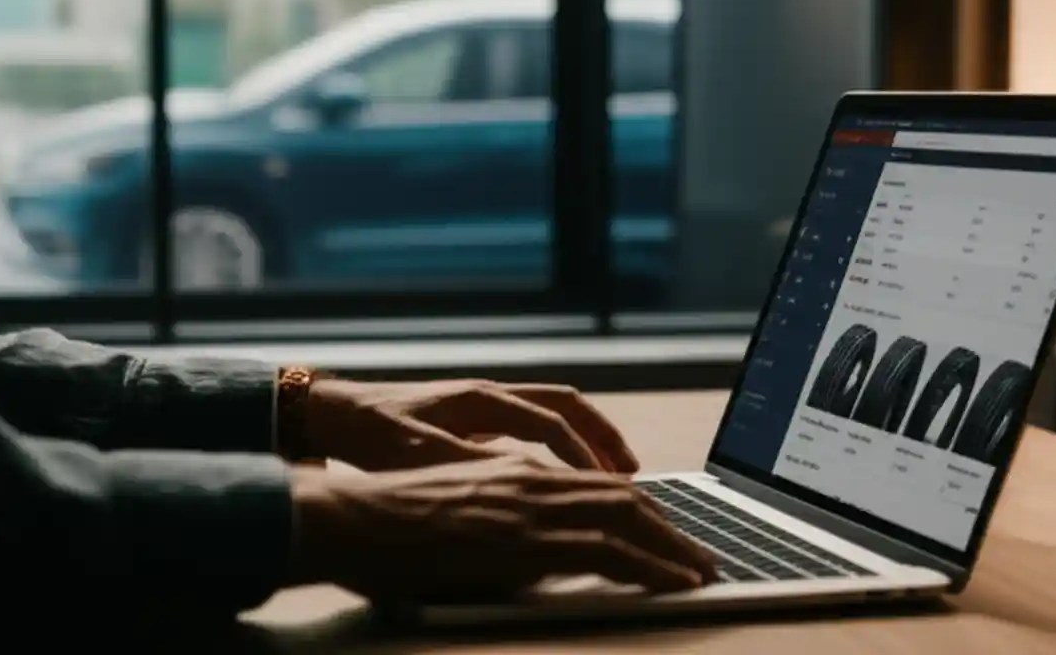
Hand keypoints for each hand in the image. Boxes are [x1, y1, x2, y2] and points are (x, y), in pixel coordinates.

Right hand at [285, 456, 718, 600]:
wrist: (352, 517)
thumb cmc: (390, 525)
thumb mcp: (458, 517)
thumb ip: (503, 531)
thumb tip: (538, 561)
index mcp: (517, 474)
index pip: (597, 488)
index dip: (641, 511)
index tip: (669, 535)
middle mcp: (533, 480)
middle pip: (623, 498)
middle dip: (670, 529)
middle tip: (702, 556)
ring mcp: (532, 505)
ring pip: (626, 518)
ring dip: (673, 546)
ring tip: (703, 571)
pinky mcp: (525, 537)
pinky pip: (606, 549)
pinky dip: (650, 564)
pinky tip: (675, 581)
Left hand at [291, 379, 639, 472]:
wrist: (337, 413)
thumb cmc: (373, 435)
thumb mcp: (418, 454)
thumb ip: (468, 465)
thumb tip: (517, 477)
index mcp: (481, 400)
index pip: (550, 424)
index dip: (581, 456)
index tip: (606, 485)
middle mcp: (490, 393)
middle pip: (565, 403)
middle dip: (602, 435)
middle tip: (631, 470)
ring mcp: (484, 402)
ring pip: (552, 409)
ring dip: (585, 436)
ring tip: (611, 470)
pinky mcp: (475, 415)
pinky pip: (534, 420)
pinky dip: (560, 441)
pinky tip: (563, 471)